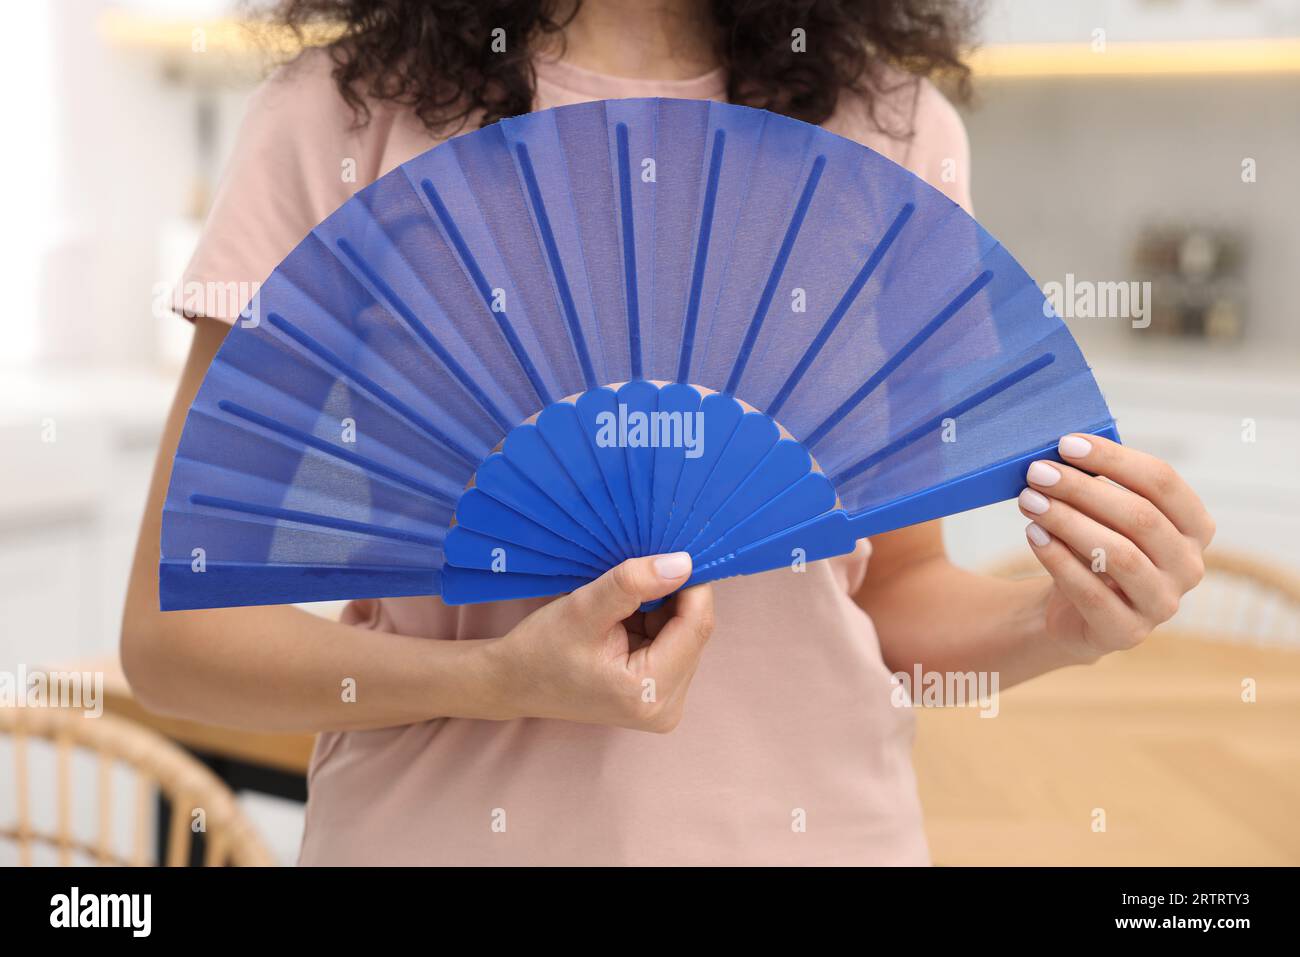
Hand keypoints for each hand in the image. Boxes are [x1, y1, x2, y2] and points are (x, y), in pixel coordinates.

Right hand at [485, 552, 714, 731]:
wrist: (514, 682)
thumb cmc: (542, 649)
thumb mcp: (584, 608)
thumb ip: (633, 584)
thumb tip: (683, 563)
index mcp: (650, 693)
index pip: (696, 625)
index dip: (691, 584)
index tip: (674, 551)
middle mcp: (667, 708)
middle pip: (693, 632)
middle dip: (671, 598)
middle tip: (636, 577)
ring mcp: (664, 704)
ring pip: (684, 635)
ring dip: (661, 610)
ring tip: (620, 607)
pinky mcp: (658, 695)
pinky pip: (672, 644)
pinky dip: (654, 623)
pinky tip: (623, 621)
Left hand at [1019, 434, 1213, 659]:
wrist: (1073, 613)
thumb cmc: (1092, 548)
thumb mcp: (1101, 515)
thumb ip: (1096, 485)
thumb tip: (1062, 452)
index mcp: (1195, 527)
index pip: (1163, 482)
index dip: (1114, 459)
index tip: (1066, 444)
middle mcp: (1189, 566)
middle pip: (1139, 516)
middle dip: (1082, 489)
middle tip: (1037, 472)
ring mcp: (1163, 604)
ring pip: (1119, 555)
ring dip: (1068, 522)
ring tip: (1029, 501)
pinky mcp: (1127, 632)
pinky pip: (1092, 593)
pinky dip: (1059, 560)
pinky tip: (1034, 535)